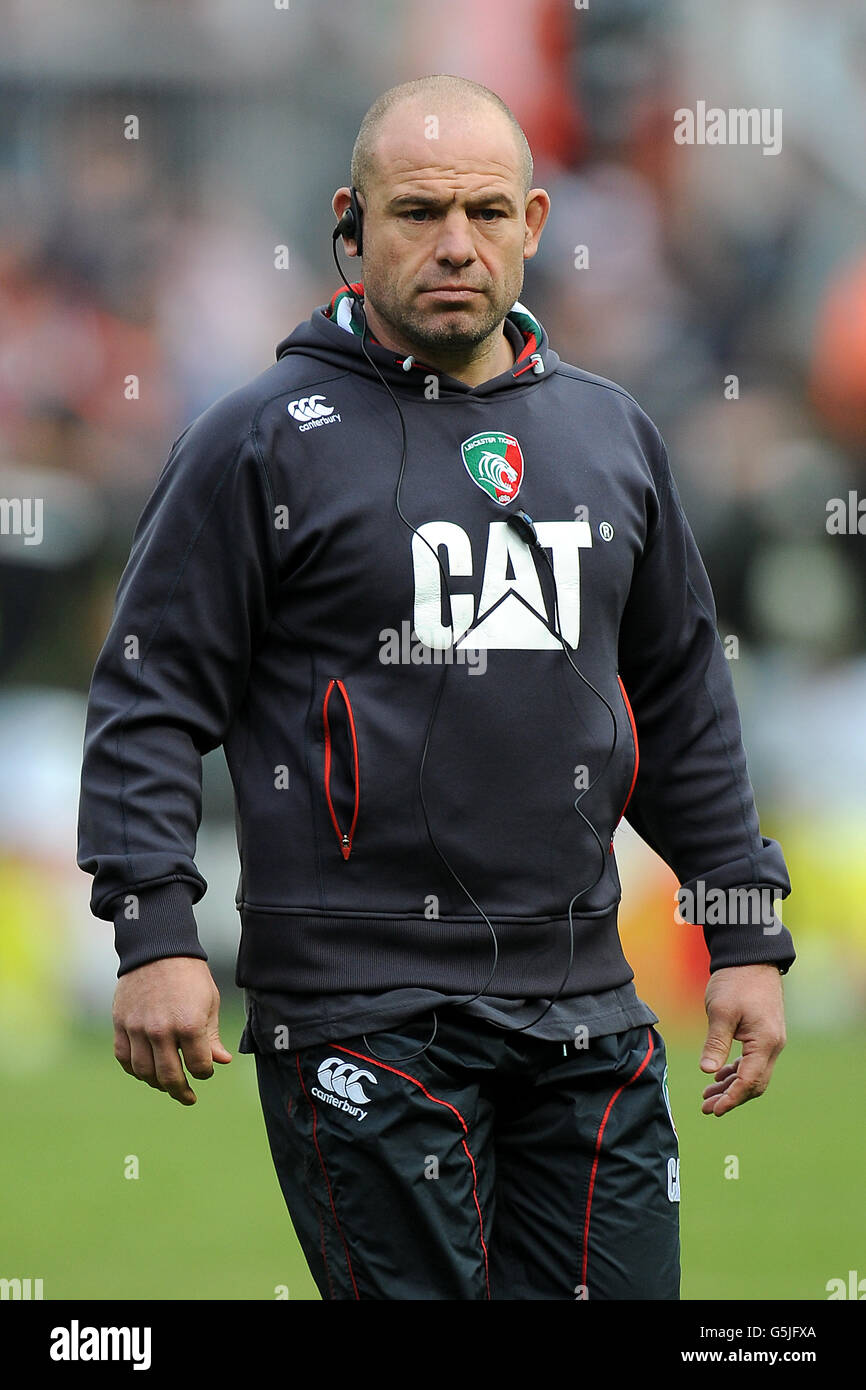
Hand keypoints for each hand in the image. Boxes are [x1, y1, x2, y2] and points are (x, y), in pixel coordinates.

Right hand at [112, 957, 231, 1105]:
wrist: (158, 949)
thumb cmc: (190, 975)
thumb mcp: (209, 1002)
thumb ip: (212, 1036)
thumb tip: (221, 1061)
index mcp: (189, 1024)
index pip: (198, 1067)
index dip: (204, 1073)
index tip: (205, 1071)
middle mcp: (162, 1030)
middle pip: (169, 1077)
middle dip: (181, 1091)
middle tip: (188, 1096)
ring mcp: (138, 1028)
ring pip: (144, 1072)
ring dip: (157, 1084)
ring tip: (167, 1085)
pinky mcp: (121, 1024)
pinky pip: (124, 1058)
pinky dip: (134, 1069)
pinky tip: (145, 1071)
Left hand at [699, 963, 785, 1116]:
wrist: (751, 958)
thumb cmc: (735, 982)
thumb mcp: (721, 1012)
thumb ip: (716, 1043)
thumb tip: (707, 1071)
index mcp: (765, 1042)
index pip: (749, 1081)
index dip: (732, 1098)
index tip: (714, 1110)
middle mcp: (773, 1045)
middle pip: (755, 1083)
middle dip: (731, 1097)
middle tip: (706, 1108)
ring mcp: (771, 1040)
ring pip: (754, 1073)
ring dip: (732, 1086)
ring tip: (708, 1096)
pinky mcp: (764, 1034)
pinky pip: (753, 1061)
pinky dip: (737, 1071)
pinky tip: (719, 1075)